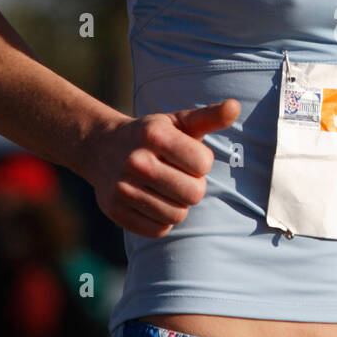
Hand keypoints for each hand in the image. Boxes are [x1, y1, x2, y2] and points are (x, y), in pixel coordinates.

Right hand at [82, 99, 240, 236]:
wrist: (102, 148)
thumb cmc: (151, 135)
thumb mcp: (178, 122)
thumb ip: (210, 117)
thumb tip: (235, 106)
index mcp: (155, 135)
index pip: (204, 164)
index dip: (201, 163)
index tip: (186, 156)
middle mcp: (136, 161)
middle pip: (194, 194)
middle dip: (193, 187)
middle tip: (178, 176)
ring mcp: (123, 188)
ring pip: (177, 215)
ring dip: (178, 205)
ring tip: (164, 188)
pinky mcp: (115, 211)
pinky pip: (159, 229)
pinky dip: (161, 220)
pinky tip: (151, 201)